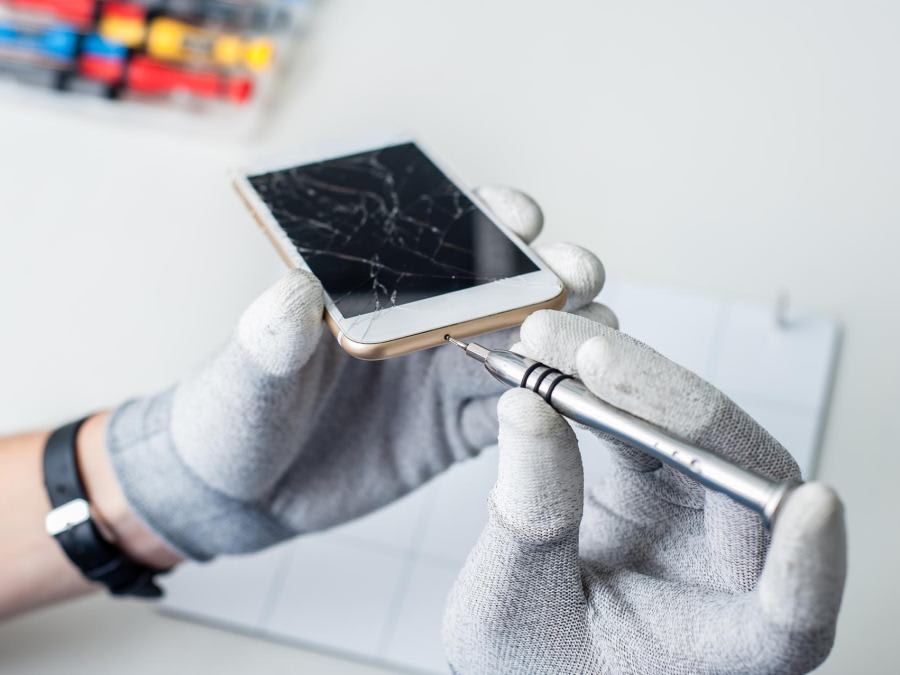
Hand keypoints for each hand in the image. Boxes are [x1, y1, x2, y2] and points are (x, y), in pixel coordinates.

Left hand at [104, 187, 614, 560]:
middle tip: (575, 275)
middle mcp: (425, 324)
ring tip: (588, 345)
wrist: (239, 495)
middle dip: (552, 273)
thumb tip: (295, 293)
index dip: (488, 219)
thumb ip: (267, 338)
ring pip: (526, 349)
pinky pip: (515, 416)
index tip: (518, 216)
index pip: (443, 237)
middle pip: (507, 287)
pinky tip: (568, 406)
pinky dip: (547, 409)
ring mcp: (446, 379)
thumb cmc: (231, 417)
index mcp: (377, 289)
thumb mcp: (242, 375)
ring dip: (564, 342)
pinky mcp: (455, 433)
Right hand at [442, 311, 845, 673]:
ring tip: (547, 343)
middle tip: (592, 360)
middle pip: (743, 481)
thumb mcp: (508, 610)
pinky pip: (646, 415)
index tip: (817, 508)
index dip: (810, 565)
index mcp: (719, 642)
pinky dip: (599, 383)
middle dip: (667, 407)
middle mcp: (727, 572)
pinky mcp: (662, 477)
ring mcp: (698, 516)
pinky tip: (554, 358)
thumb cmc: (530, 655)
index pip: (791, 612)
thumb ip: (529, 521)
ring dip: (623, 375)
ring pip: (694, 429)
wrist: (514, 638)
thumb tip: (530, 407)